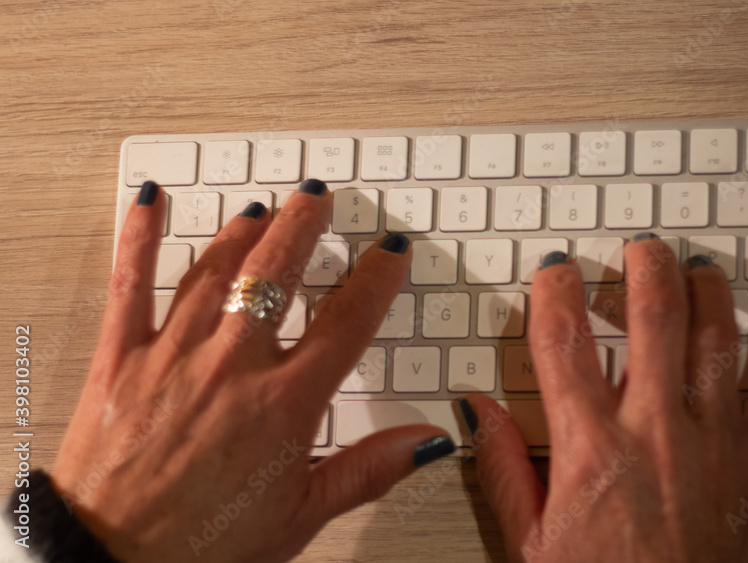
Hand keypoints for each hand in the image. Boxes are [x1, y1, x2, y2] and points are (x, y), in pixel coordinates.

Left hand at [51, 180, 453, 561]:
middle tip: (319, 198)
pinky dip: (140, 237)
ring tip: (263, 208)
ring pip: (216, 269)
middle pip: (279, 273)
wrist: (112, 562)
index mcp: (285, 403)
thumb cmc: (206, 545)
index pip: (348, 321)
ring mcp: (174, 354)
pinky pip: (130, 283)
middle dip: (304, 226)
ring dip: (243, 229)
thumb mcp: (301, 513)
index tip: (390, 252)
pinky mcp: (122, 357)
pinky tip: (150, 202)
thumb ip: (370, 469)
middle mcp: (233, 366)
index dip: (376, 278)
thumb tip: (430, 441)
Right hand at [463, 237, 747, 561]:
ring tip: (691, 267)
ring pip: (716, 328)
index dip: (554, 291)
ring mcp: (721, 439)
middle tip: (635, 251)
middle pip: (650, 311)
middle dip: (640, 264)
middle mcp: (657, 430)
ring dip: (702, 282)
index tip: (555, 273)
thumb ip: (506, 469)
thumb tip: (478, 410)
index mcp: (591, 449)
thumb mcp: (534, 547)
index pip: (562, 338)